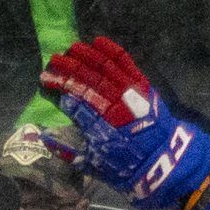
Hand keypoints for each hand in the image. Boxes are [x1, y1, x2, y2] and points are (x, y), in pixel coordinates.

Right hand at [38, 36, 209, 209]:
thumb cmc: (127, 167)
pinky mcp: (143, 85)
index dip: (58, 87)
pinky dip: (112, 51)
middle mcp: (114, 106)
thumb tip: (46, 138)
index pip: (74, 99)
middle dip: (67, 69)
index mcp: (99, 126)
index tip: (44, 81)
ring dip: (86, 56)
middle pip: (86, 80)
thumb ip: (70, 153)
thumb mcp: (96, 166)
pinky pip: (126, 64)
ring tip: (70, 49)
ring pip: (104, 68)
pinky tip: (98, 41)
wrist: (165, 160)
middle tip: (51, 62)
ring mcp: (130, 93)